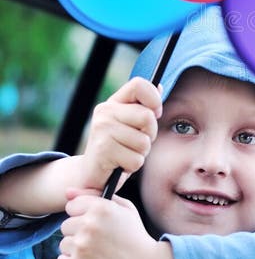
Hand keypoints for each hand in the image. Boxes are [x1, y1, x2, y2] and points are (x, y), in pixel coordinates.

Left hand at [57, 188, 186, 258]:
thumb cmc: (136, 236)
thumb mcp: (124, 208)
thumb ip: (95, 196)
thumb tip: (67, 192)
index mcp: (99, 207)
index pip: (71, 205)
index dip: (82, 214)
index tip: (93, 223)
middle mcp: (88, 224)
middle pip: (66, 225)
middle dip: (79, 232)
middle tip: (98, 241)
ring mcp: (81, 246)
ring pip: (64, 244)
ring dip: (76, 250)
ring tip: (96, 254)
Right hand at [78, 77, 162, 193]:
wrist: (91, 173)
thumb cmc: (117, 148)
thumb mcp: (131, 124)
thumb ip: (144, 106)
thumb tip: (159, 86)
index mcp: (114, 102)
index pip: (139, 85)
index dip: (154, 99)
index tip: (155, 113)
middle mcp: (105, 112)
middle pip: (147, 116)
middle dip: (149, 134)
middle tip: (136, 142)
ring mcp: (102, 129)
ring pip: (144, 142)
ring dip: (140, 153)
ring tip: (125, 154)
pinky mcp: (103, 150)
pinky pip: (136, 159)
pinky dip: (132, 166)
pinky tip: (119, 164)